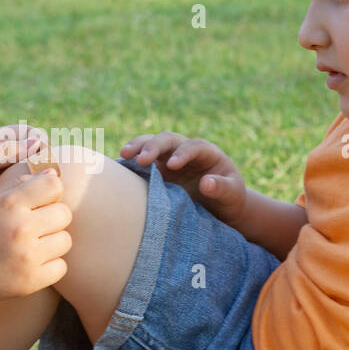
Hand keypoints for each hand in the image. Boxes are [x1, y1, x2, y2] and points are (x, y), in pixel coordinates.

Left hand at [0, 124, 49, 238]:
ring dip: (39, 183)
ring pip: (33, 179)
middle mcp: (1, 162)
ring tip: (38, 191)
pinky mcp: (4, 205)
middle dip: (43, 163)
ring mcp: (3, 184)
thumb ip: (4, 151)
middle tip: (46, 175)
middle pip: (34, 156)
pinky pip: (25, 199)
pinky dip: (32, 200)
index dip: (38, 140)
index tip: (40, 153)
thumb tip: (39, 143)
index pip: (27, 134)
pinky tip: (32, 206)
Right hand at [0, 170, 70, 303]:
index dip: (49, 192)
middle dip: (52, 218)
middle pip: (64, 213)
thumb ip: (19, 186)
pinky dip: (50, 265)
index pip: (54, 186)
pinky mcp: (32, 280)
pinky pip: (61, 266)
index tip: (40, 200)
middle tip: (36, 225)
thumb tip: (54, 174)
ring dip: (52, 242)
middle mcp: (20, 228)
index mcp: (9, 204)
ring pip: (65, 240)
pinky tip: (32, 262)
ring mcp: (27, 256)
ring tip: (33, 244)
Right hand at [120, 132, 247, 228]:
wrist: (218, 208)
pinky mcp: (156, 170)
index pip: (193, 146)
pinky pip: (140, 162)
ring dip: (137, 148)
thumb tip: (206, 183)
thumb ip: (222, 188)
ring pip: (150, 144)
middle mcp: (184, 150)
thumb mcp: (233, 195)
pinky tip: (115, 169)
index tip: (173, 166)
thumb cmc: (229, 200)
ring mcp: (167, 158)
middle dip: (153, 146)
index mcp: (206, 152)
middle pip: (167, 140)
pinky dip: (129, 164)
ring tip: (123, 156)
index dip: (183, 153)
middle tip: (140, 159)